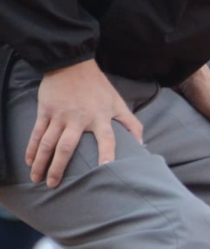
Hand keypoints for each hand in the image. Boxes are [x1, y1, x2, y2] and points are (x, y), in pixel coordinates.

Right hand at [26, 60, 142, 187]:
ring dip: (41, 162)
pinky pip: (37, 132)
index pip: (107, 138)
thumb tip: (142, 145)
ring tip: (37, 179)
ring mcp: (60, 115)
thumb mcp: (119, 103)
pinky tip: (28, 161)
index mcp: (100, 117)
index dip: (107, 153)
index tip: (106, 168)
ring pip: (47, 142)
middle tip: (53, 185)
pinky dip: (31, 148)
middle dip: (58, 167)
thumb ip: (132, 124)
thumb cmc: (98, 86)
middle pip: (67, 147)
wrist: (72, 64)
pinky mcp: (45, 111)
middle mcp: (79, 118)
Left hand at [175, 64, 209, 150]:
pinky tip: (178, 141)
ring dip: (195, 140)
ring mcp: (197, 112)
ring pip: (199, 130)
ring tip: (189, 155)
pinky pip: (185, 125)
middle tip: (205, 162)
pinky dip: (184, 133)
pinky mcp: (183, 109)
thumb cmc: (203, 88)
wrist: (181, 70)